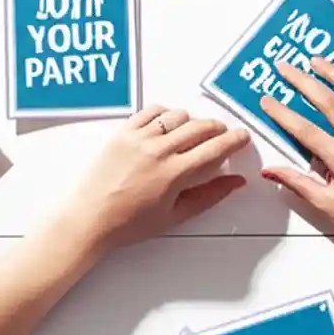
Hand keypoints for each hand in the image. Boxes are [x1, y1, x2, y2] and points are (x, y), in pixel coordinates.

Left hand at [62, 106, 251, 252]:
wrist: (91, 219)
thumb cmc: (129, 223)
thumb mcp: (175, 216)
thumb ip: (209, 195)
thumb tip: (236, 182)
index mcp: (174, 173)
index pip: (215, 148)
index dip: (234, 140)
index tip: (242, 137)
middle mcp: (158, 150)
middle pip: (200, 127)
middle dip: (218, 128)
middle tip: (222, 135)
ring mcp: (138, 138)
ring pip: (177, 115)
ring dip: (192, 121)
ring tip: (194, 133)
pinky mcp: (123, 132)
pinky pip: (151, 111)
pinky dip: (165, 114)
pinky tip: (168, 125)